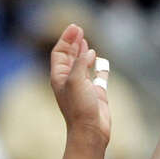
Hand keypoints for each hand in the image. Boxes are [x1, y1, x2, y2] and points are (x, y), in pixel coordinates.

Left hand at [50, 23, 110, 143]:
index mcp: (59, 77)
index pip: (60, 52)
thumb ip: (80, 63)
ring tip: (86, 42)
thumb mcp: (75, 81)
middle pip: (69, 56)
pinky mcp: (96, 93)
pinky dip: (98, 66)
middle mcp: (70, 80)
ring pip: (82, 65)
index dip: (66, 39)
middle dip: (73, 42)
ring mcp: (83, 87)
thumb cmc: (79, 108)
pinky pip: (97, 76)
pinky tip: (100, 59)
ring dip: (83, 52)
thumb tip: (89, 52)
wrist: (91, 131)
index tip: (75, 27)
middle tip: (79, 29)